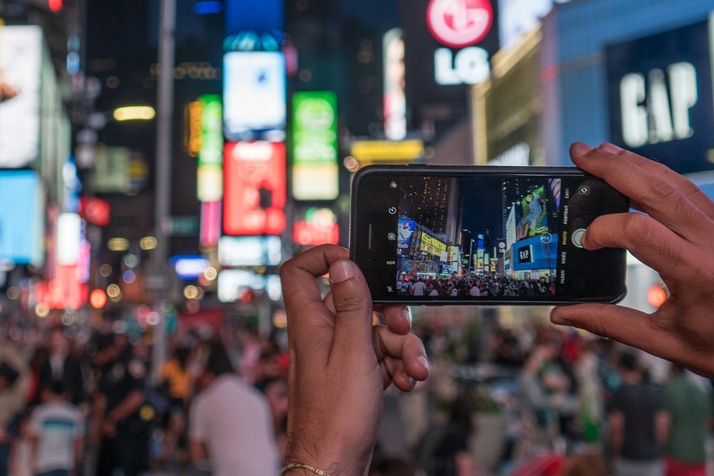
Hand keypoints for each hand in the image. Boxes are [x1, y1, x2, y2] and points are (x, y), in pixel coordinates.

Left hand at [281, 245, 428, 475]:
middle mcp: (320, 336)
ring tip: (413, 371)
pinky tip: (405, 382)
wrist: (334, 465)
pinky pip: (378, 358)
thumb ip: (350, 305)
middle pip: (354, 303)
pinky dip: (395, 366)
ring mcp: (337, 357)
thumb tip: (344, 264)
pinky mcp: (353, 377)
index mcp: (310, 323)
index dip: (323, 258)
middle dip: (387, 314)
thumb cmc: (335, 418)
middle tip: (402, 327)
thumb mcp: (352, 352)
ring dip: (400, 348)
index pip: (300, 272)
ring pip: (373, 333)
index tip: (355, 262)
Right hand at [551, 143, 713, 402]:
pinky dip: (663, 179)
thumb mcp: (666, 344)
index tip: (584, 241)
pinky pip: (696, 196)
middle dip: (614, 166)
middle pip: (658, 189)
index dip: (603, 229)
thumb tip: (561, 315)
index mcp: (698, 274)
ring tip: (604, 152)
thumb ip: (609, 323)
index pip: (639, 230)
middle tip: (580, 151)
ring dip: (639, 164)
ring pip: (679, 184)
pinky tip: (642, 174)